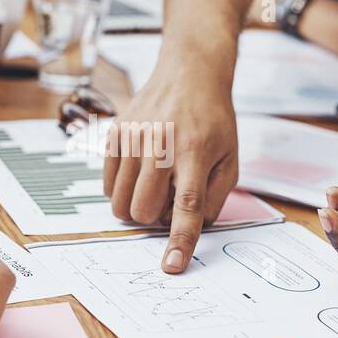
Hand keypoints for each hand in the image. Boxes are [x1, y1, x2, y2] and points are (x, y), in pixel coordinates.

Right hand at [103, 64, 237, 272]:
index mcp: (194, 153)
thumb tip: (193, 228)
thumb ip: (215, 198)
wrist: (189, 73)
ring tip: (155, 186)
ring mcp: (133, 138)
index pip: (186, 205)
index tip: (171, 265)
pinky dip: (122, 192)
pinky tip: (139, 174)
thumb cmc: (213, 120)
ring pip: (120, 202)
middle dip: (155, 219)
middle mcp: (160, 144)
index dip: (179, 239)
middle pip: (143, 210)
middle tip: (170, 200)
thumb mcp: (230, 158)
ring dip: (137, 207)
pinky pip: (107, 185)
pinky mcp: (116, 134)